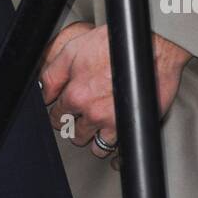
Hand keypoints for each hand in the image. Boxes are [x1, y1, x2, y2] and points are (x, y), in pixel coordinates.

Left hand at [40, 22, 189, 157]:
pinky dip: (111, 148)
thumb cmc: (117, 45)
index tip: (63, 111)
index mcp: (75, 93)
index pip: (55, 116)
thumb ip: (53, 74)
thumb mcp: (74, 49)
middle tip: (81, 114)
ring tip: (97, 124)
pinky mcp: (130, 127)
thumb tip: (43, 92)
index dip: (58, 113)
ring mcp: (111, 122)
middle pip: (72, 132)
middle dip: (74, 125)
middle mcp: (92, 111)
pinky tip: (110, 140)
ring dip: (92, 137)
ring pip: (92, 145)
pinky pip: (115, 152)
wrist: (154, 48)